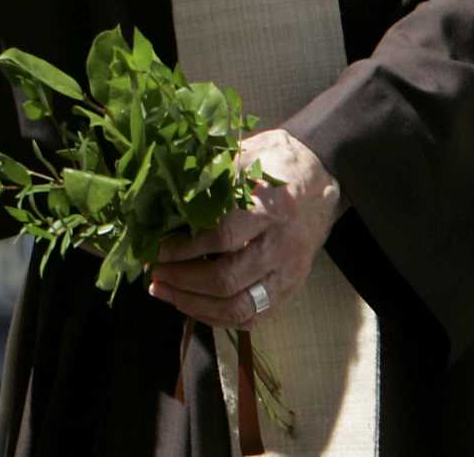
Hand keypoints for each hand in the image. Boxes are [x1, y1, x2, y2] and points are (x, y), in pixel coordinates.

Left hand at [147, 128, 343, 327]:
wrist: (321, 180)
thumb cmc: (274, 164)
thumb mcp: (245, 155)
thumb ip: (209, 175)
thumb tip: (161, 193)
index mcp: (271, 207)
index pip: (222, 237)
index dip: (183, 248)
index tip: (155, 249)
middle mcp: (281, 246)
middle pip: (226, 278)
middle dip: (181, 279)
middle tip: (153, 272)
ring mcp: (288, 272)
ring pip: (238, 306)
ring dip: (193, 304)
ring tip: (162, 290)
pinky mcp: (290, 289)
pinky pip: (252, 317)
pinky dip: (216, 317)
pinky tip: (190, 304)